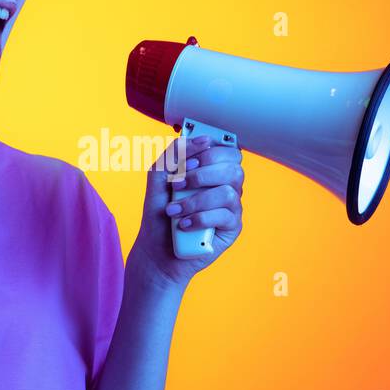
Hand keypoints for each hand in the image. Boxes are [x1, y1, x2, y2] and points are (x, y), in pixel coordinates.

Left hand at [130, 135, 244, 289]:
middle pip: (233, 169)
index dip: (211, 152)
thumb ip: (174, 153)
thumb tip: (201, 140)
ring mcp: (231, 208)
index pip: (228, 151)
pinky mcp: (231, 228)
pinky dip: (201, 218)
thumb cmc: (160, 213)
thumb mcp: (159, 177)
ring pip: (228, 192)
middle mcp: (226, 186)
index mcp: (213, 171)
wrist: (156, 249)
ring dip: (196, 200)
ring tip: (174, 211)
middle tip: (178, 185)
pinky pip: (225, 216)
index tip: (187, 162)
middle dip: (202, 174)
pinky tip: (185, 224)